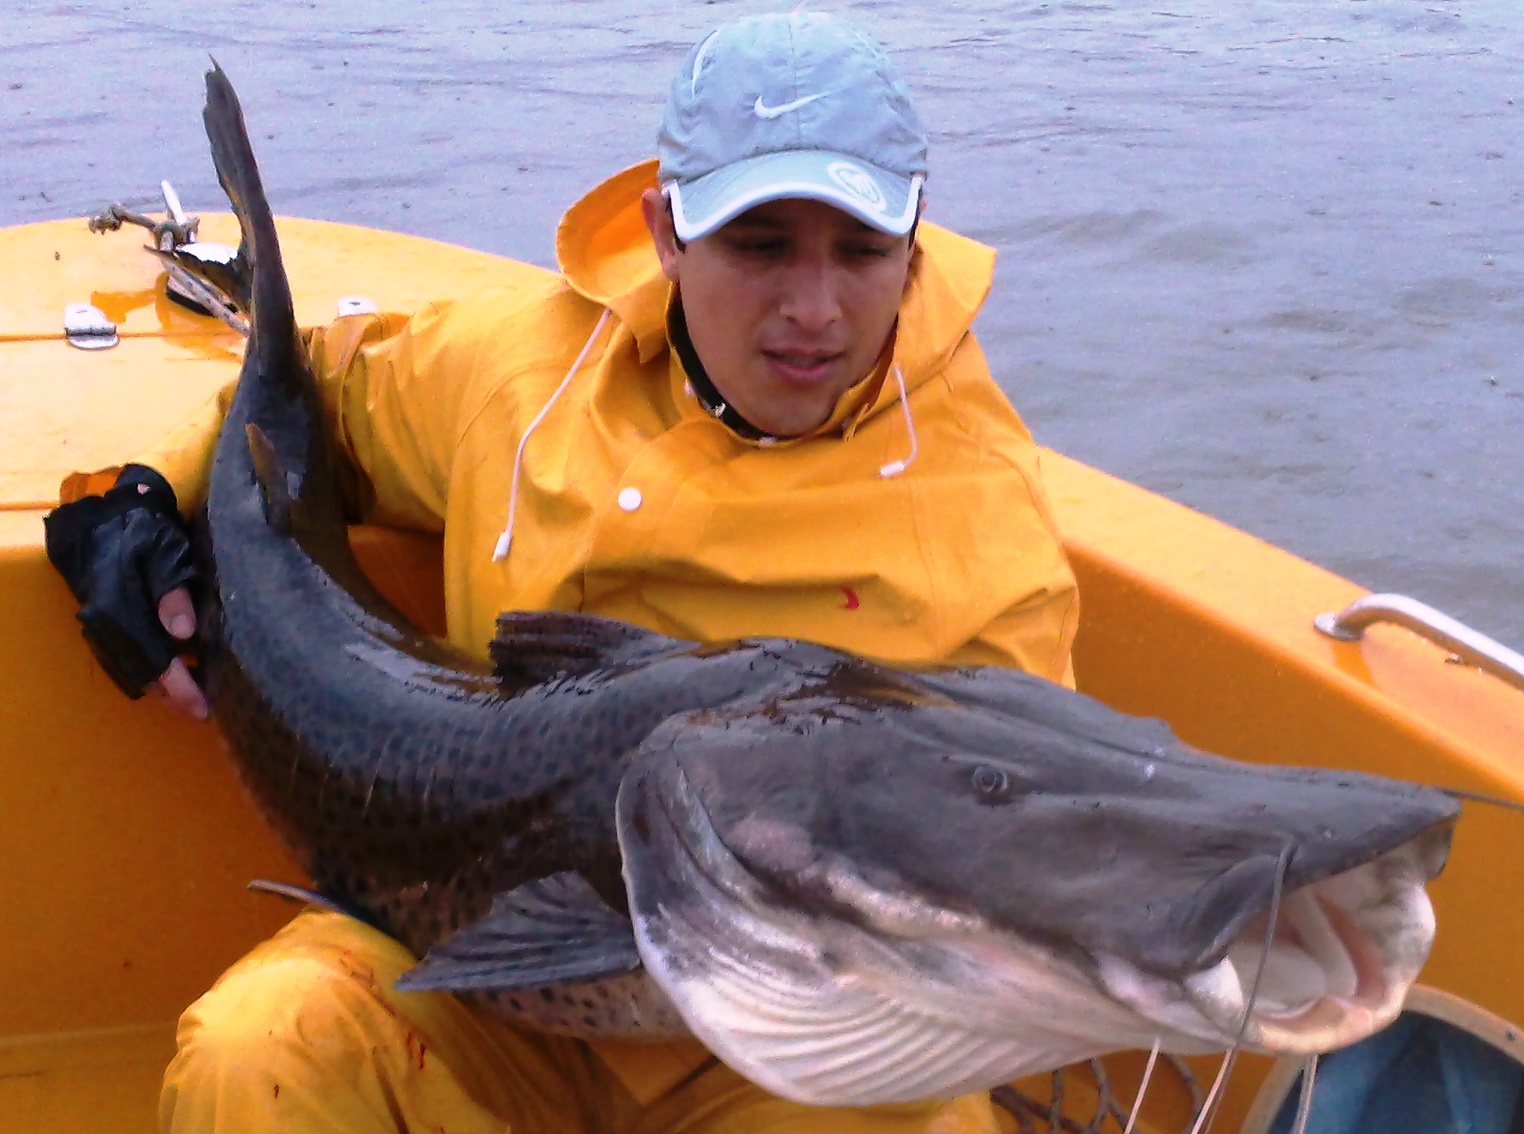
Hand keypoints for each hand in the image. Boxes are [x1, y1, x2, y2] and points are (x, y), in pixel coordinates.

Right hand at [43, 464, 205, 709]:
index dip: (178, 685)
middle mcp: (105, 624)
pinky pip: (121, 659)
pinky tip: (168, 677)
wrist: (102, 518)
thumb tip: (184, 634)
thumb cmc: (143, 532)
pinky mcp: (101, 624)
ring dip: (159, 688)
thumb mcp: (168, 553)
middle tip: (202, 711)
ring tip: (190, 700)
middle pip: (139, 673)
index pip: (153, 659)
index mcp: (122, 609)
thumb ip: (175, 593)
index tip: (201, 706)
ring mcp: (99, 626)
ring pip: (128, 670)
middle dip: (171, 695)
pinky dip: (144, 674)